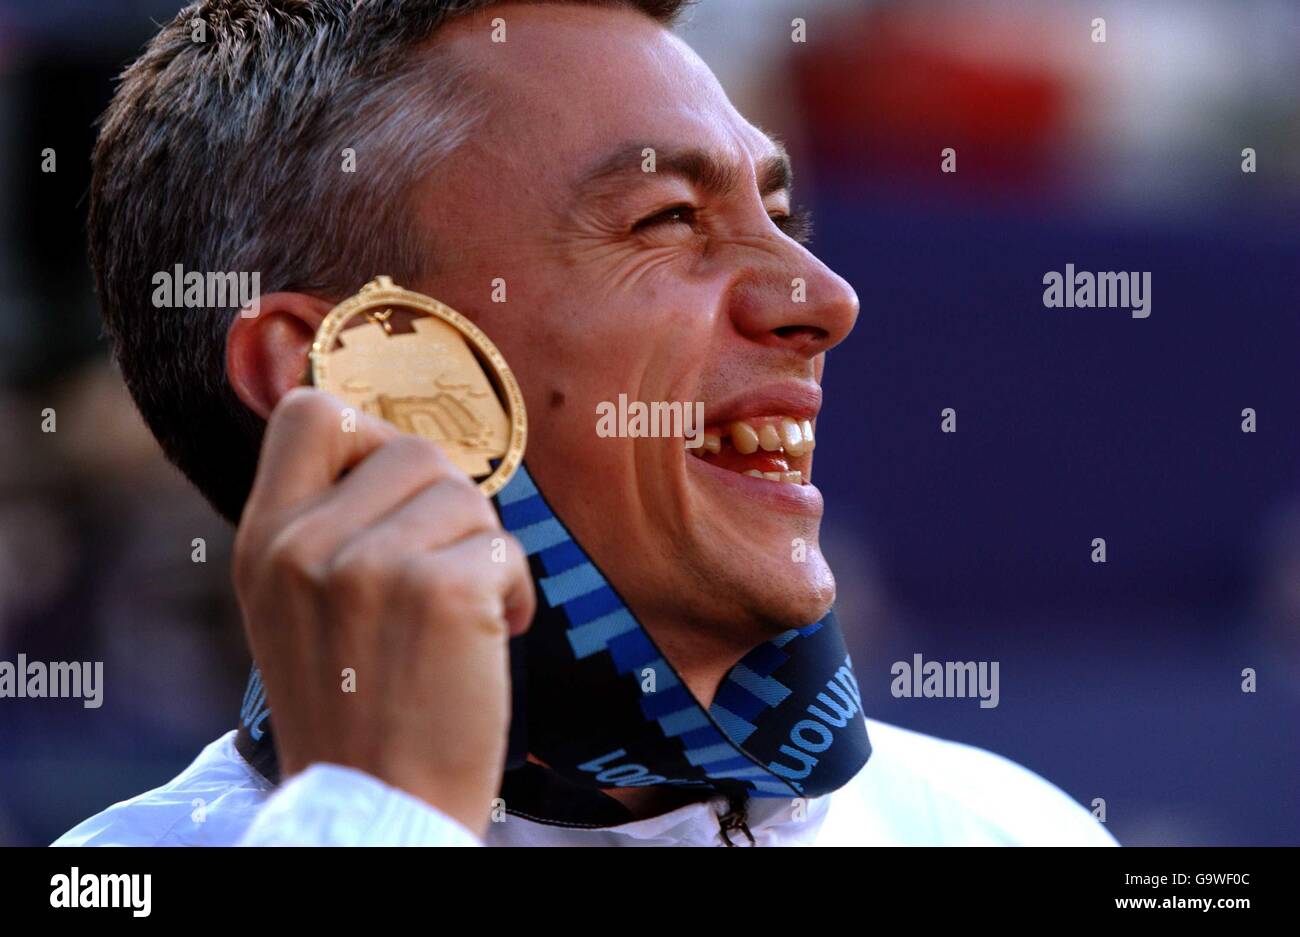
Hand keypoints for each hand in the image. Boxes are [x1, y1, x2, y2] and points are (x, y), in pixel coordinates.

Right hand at [231, 388, 533, 834]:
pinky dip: (515, 590)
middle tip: (442, 575)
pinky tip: (492, 636)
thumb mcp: (293, 607)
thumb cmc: (353, 708)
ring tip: (461, 616)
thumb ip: (321, 526)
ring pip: (467, 496)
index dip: (369, 434)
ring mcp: (371, 566)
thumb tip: (389, 447)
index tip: (397, 494)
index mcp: (262, 540)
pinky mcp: (440, 592)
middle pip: (413, 450)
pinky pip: (506, 548)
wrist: (375, 806)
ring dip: (483, 551)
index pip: (311, 412)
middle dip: (447, 509)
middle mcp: (305, 544)